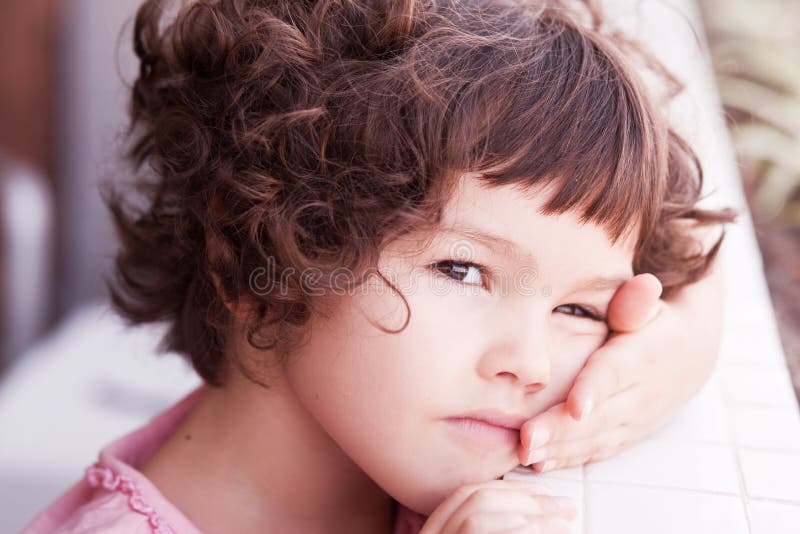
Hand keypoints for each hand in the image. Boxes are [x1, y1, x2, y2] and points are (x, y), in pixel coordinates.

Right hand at [419, 479, 576, 533]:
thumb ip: (498, 525)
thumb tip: (536, 518)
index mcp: (435, 529)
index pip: (468, 494)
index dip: (510, 488)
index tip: (545, 491)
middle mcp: (430, 532)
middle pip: (475, 497)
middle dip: (525, 497)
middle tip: (567, 506)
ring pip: (478, 513)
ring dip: (526, 514)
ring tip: (565, 525)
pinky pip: (479, 530)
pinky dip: (516, 530)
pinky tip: (542, 533)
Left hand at [517, 273, 689, 471]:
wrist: (689, 355)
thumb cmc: (654, 322)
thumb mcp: (650, 305)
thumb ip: (637, 301)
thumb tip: (644, 285)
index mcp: (641, 357)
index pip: (615, 374)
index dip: (596, 391)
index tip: (575, 407)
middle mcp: (640, 394)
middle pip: (599, 416)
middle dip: (562, 430)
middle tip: (527, 439)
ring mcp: (634, 420)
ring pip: (595, 439)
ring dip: (560, 450)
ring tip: (526, 454)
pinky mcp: (627, 435)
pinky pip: (597, 450)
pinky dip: (569, 459)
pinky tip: (539, 463)